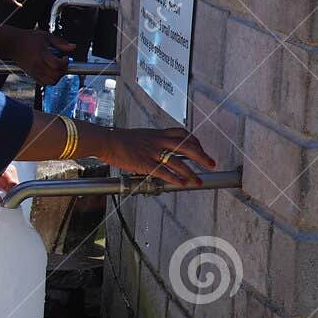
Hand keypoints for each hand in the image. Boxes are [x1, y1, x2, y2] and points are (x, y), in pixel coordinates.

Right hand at [0, 27, 74, 84]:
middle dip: (63, 71)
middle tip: (63, 64)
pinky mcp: (31, 74)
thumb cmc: (28, 38)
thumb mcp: (46, 36)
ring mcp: (34, 71)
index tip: (65, 57)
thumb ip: (60, 42)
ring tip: (57, 69)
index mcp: (42, 55)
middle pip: (56, 75)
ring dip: (57, 77)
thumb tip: (73, 47)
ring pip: (50, 82)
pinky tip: (50, 72)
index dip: (65, 63)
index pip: (57, 65)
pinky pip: (43, 83)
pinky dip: (50, 80)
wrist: (13, 44)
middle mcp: (38, 65)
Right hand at [97, 127, 214, 187]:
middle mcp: (158, 141)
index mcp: (158, 134)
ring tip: (198, 181)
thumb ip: (155, 141)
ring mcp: (152, 152)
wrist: (106, 140)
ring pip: (178, 162)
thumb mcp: (142, 135)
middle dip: (202, 156)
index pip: (184, 134)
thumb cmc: (121, 139)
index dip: (196, 142)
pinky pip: (163, 172)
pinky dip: (174, 178)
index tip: (202, 149)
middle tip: (211, 164)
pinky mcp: (144, 163)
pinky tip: (181, 184)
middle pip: (187, 147)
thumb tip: (163, 149)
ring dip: (191, 173)